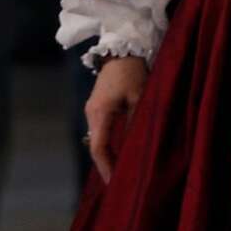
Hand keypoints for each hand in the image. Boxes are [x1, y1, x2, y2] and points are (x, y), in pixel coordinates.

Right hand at [84, 55, 146, 183]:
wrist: (121, 48)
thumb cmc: (132, 72)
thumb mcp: (139, 97)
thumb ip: (135, 122)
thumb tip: (135, 145)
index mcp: (100, 112)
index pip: (99, 147)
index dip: (106, 167)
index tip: (113, 182)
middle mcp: (91, 113)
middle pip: (96, 145)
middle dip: (106, 164)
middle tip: (118, 181)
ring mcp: (92, 109)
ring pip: (97, 138)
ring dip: (107, 154)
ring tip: (119, 170)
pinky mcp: (96, 105)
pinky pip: (100, 130)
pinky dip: (107, 143)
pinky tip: (117, 151)